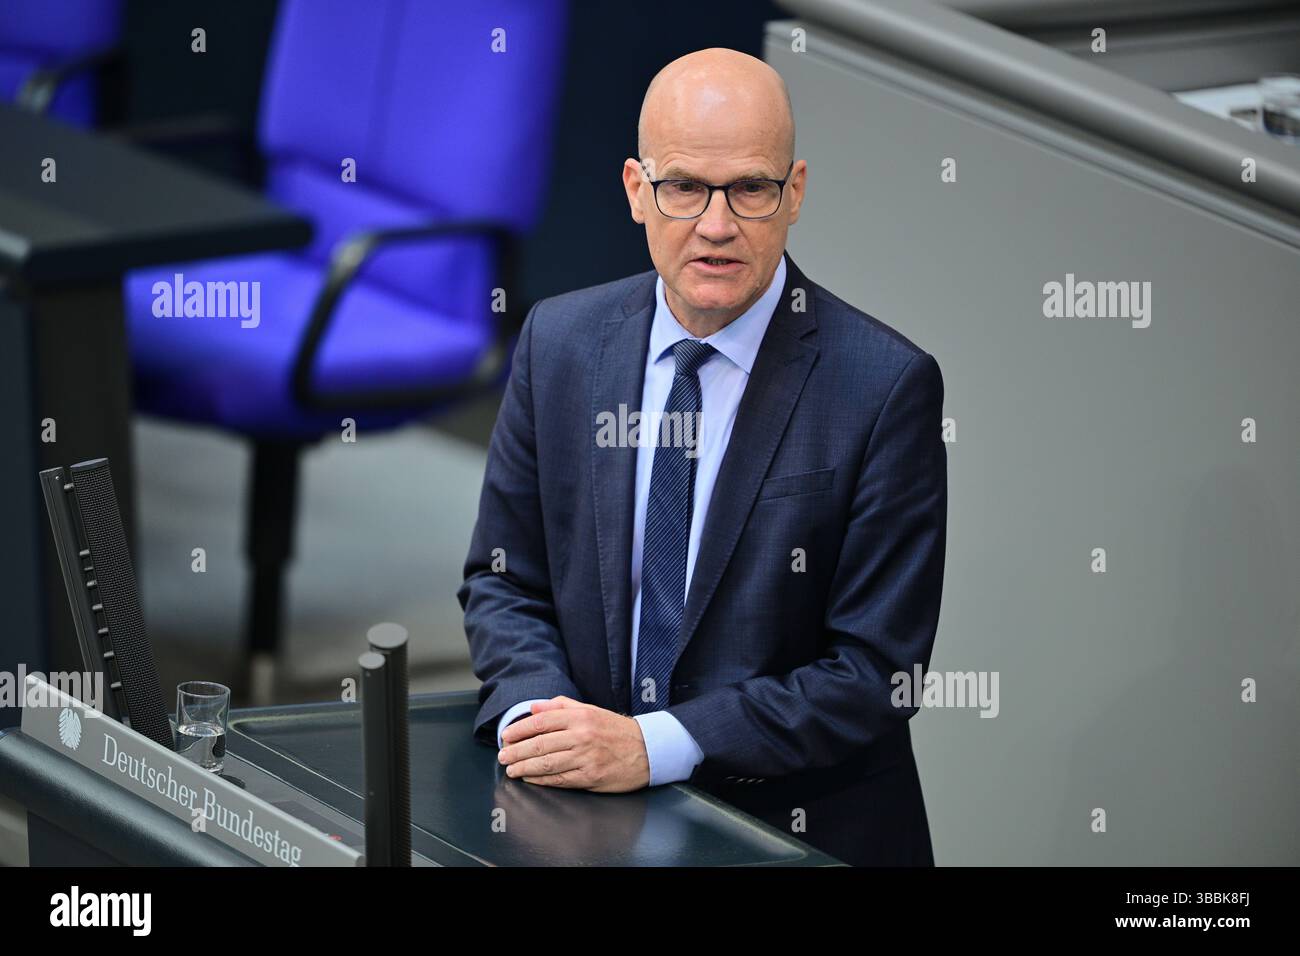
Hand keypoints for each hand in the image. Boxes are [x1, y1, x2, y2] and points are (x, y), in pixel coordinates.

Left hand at [498, 696, 649, 791]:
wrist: (647, 750)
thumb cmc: (616, 730)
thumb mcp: (591, 710)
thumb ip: (561, 706)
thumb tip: (534, 707)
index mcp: (580, 716)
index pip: (541, 721)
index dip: (519, 730)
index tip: (506, 736)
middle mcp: (582, 736)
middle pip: (540, 744)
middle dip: (516, 751)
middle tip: (502, 756)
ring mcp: (586, 758)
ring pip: (546, 763)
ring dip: (524, 767)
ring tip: (511, 769)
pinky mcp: (590, 777)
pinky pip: (559, 779)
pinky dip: (541, 779)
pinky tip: (530, 778)